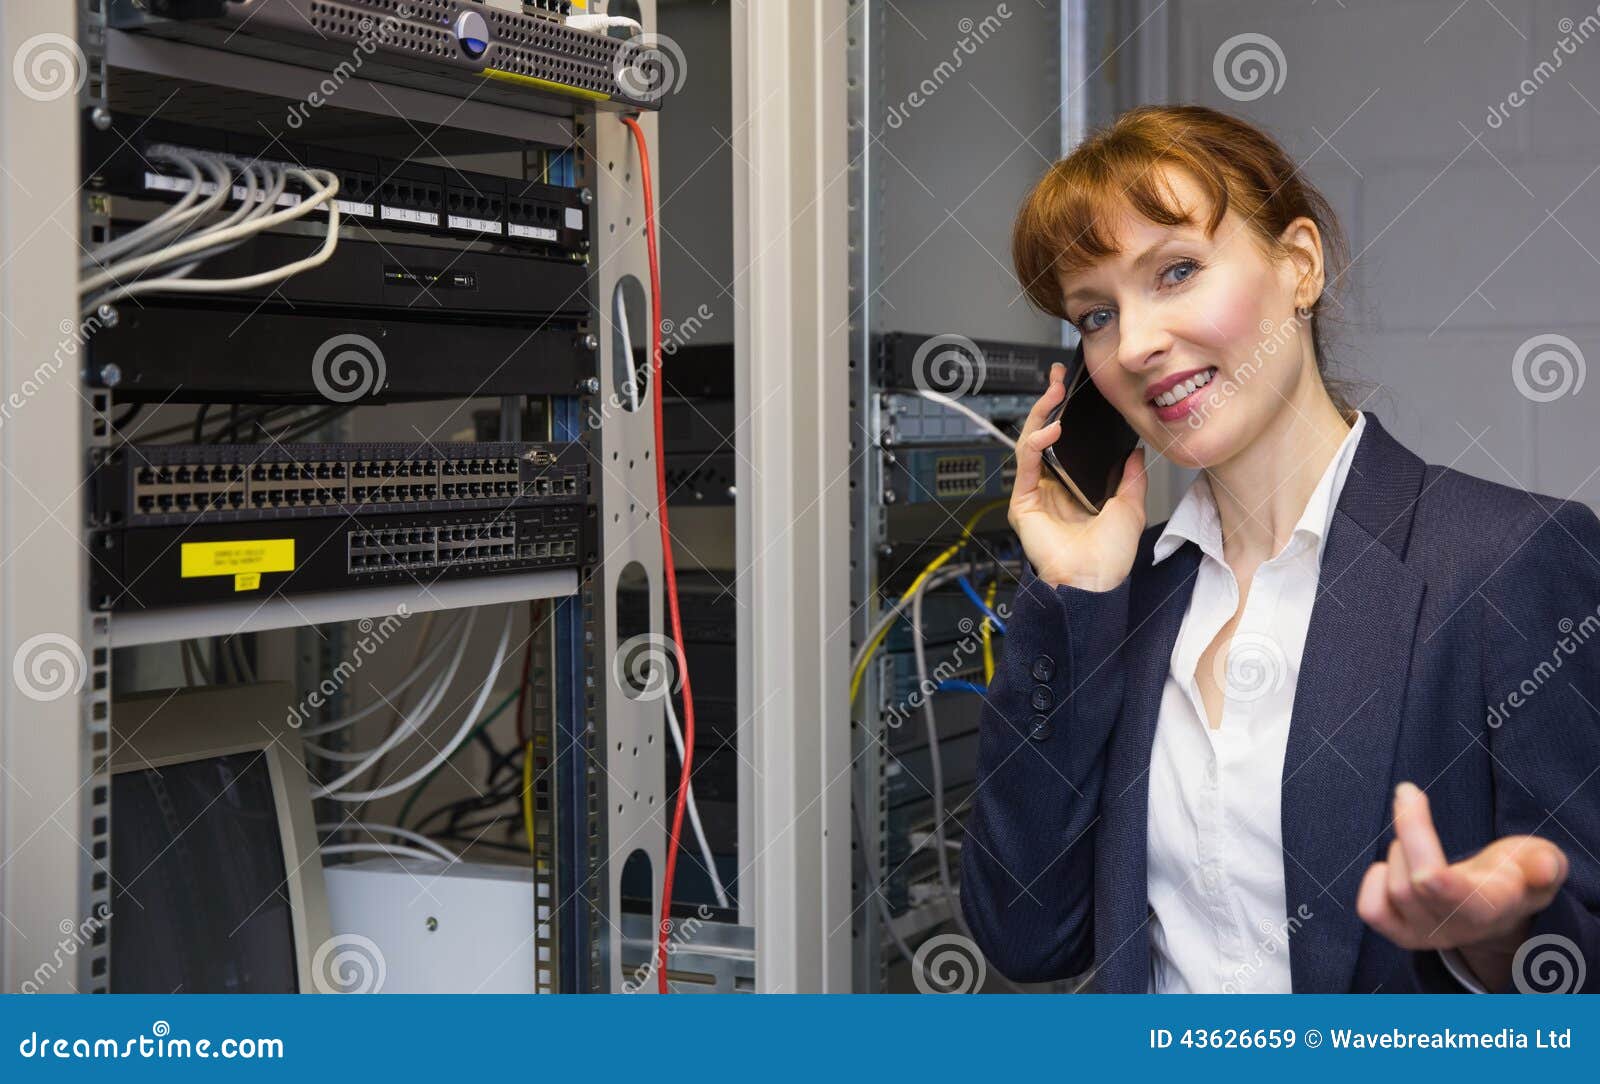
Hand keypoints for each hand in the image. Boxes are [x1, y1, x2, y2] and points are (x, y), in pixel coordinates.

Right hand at [1010, 361, 1146, 590]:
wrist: (1095, 583)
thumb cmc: (1109, 557)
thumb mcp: (1131, 506)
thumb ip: (1130, 477)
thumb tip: (1134, 451)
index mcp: (1074, 488)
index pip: (1065, 442)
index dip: (1066, 415)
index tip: (1074, 390)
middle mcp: (1051, 488)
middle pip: (1042, 436)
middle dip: (1048, 404)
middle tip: (1057, 379)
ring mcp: (1035, 494)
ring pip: (1030, 443)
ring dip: (1040, 415)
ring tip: (1053, 394)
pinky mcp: (1023, 502)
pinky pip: (1027, 464)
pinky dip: (1036, 443)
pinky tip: (1051, 429)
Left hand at [1356, 780, 1568, 990]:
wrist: (1501, 907)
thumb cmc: (1519, 874)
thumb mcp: (1542, 862)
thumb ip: (1545, 863)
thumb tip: (1545, 867)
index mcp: (1490, 907)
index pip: (1447, 890)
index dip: (1425, 856)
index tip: (1410, 797)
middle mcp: (1455, 928)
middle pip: (1410, 883)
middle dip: (1408, 828)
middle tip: (1409, 793)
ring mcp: (1426, 936)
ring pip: (1392, 888)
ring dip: (1400, 849)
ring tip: (1422, 843)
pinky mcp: (1402, 935)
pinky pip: (1370, 910)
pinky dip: (1375, 879)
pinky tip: (1395, 865)